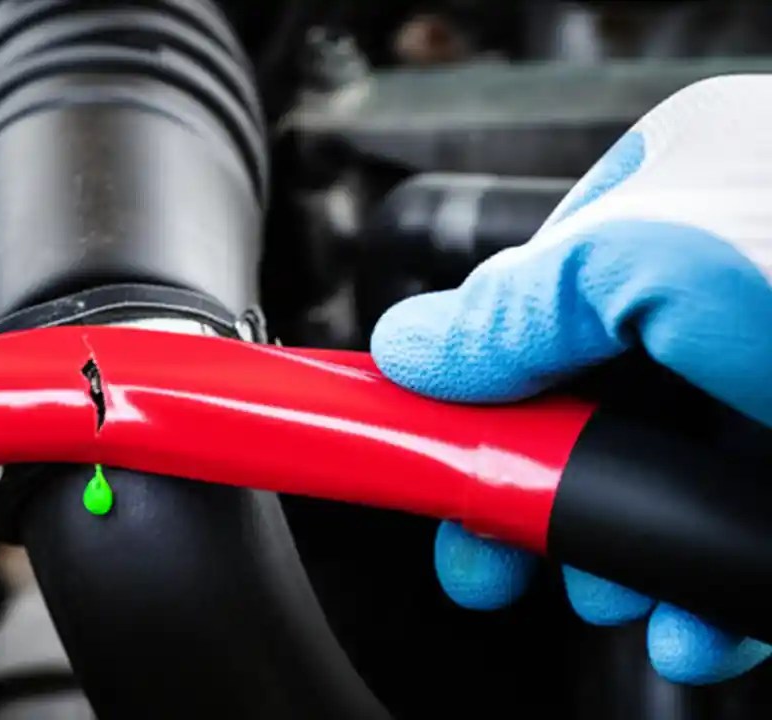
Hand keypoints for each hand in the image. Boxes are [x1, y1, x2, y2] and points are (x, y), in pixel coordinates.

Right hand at [370, 75, 771, 684]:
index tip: (405, 450)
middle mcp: (735, 271)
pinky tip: (702, 622)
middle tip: (495, 557)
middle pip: (581, 397)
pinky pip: (736, 525)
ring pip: (659, 474)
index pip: (522, 295)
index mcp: (683, 187)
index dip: (457, 384)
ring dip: (621, 557)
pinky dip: (709, 587)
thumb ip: (518, 307)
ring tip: (618, 602)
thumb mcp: (662, 263)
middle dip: (536, 493)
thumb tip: (413, 351)